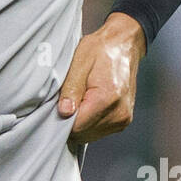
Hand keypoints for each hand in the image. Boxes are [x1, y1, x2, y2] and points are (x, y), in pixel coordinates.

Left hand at [57, 13, 146, 144]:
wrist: (123, 45)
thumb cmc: (100, 50)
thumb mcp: (79, 62)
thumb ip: (71, 89)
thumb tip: (64, 112)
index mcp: (108, 99)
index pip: (76, 127)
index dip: (61, 119)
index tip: (56, 106)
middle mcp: (119, 113)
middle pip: (83, 134)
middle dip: (70, 121)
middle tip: (66, 101)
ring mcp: (123, 119)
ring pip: (89, 135)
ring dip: (80, 122)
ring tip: (79, 100)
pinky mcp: (123, 121)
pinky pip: (98, 131)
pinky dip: (89, 122)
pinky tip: (87, 105)